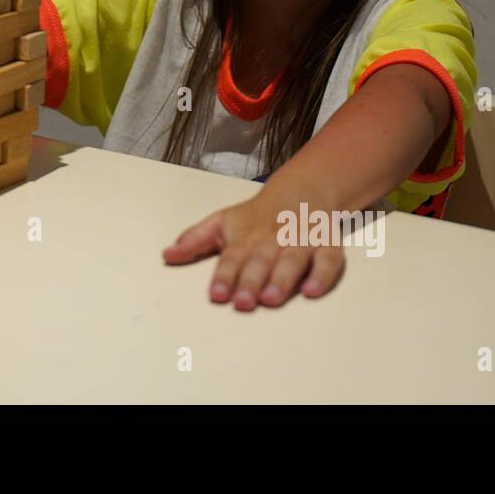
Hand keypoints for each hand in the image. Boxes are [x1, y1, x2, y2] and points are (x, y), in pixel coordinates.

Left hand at [162, 193, 345, 310]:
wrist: (301, 190)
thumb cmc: (256, 215)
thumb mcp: (222, 221)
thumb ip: (195, 240)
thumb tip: (166, 256)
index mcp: (245, 236)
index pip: (232, 257)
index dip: (224, 276)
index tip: (217, 294)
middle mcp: (272, 238)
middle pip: (261, 260)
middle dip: (251, 281)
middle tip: (242, 303)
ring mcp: (300, 240)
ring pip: (292, 260)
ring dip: (282, 280)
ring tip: (271, 300)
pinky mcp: (325, 244)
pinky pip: (328, 260)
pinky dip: (322, 275)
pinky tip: (311, 291)